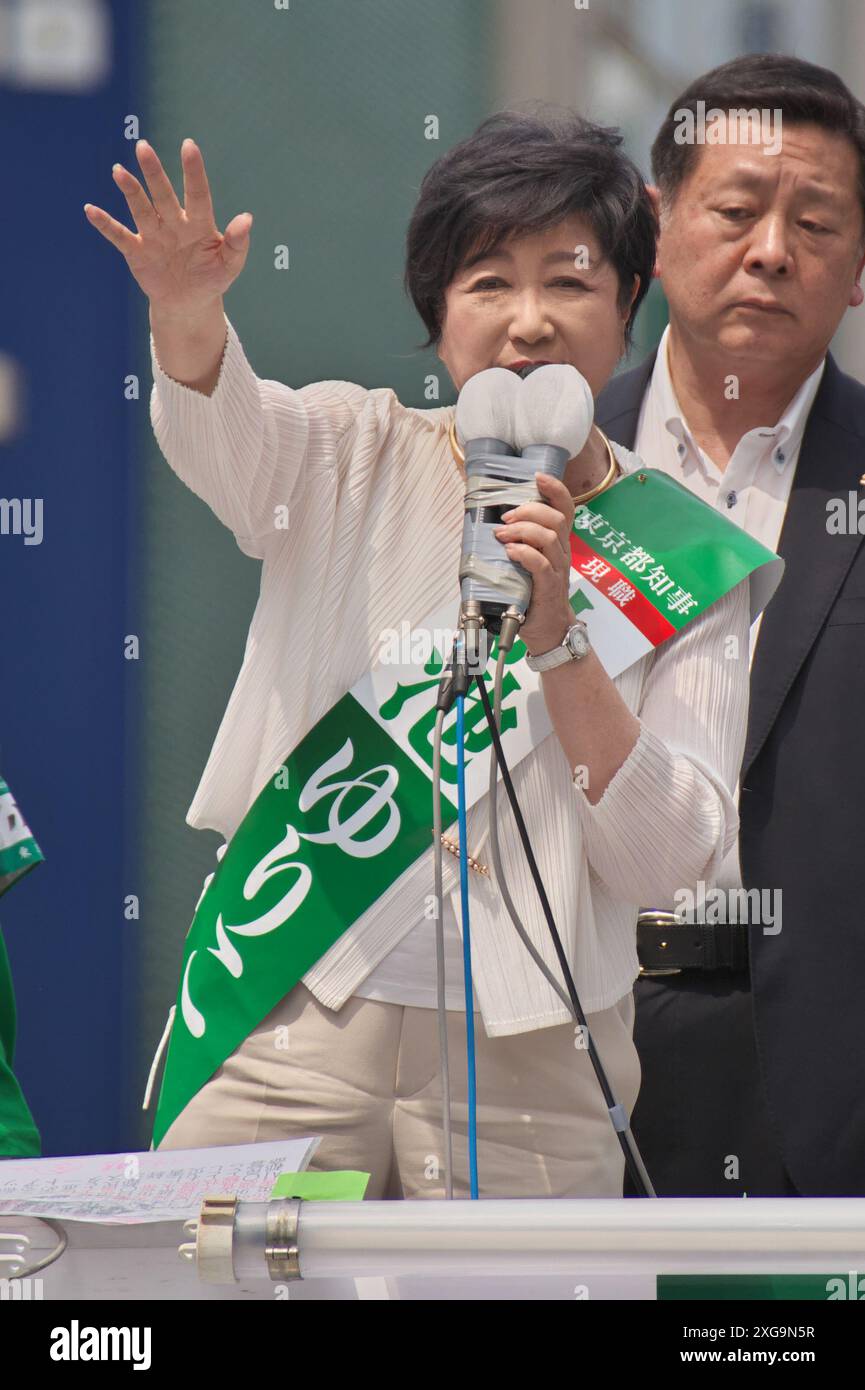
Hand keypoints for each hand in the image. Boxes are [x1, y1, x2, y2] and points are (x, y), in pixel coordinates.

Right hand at [84, 138, 251, 313]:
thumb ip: (238, 243)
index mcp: (199, 223)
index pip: (197, 193)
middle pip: (163, 194)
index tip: (189, 145)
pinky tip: (91, 210)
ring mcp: (153, 235)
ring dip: (130, 191)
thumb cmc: (211, 278)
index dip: (193, 171)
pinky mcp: (137, 251)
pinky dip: (105, 225)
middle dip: (153, 172)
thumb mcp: (229, 265)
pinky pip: (119, 236)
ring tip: (119, 171)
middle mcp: (174, 223)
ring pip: (141, 209)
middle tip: (143, 147)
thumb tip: (247, 219)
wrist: (189, 303)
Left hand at [493, 472, 575, 656]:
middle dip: (529, 511)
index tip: (537, 477)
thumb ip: (518, 542)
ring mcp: (558, 570)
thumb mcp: (528, 562)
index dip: (555, 489)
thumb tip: (489, 525)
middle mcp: (562, 552)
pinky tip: (510, 552)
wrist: (547, 630)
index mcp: (558, 543)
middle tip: (505, 519)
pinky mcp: (549, 587)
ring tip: (502, 535)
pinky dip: (524, 553)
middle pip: (555, 519)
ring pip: (548, 537)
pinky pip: (541, 563)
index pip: (566, 508)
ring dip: (522, 530)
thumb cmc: (533, 593)